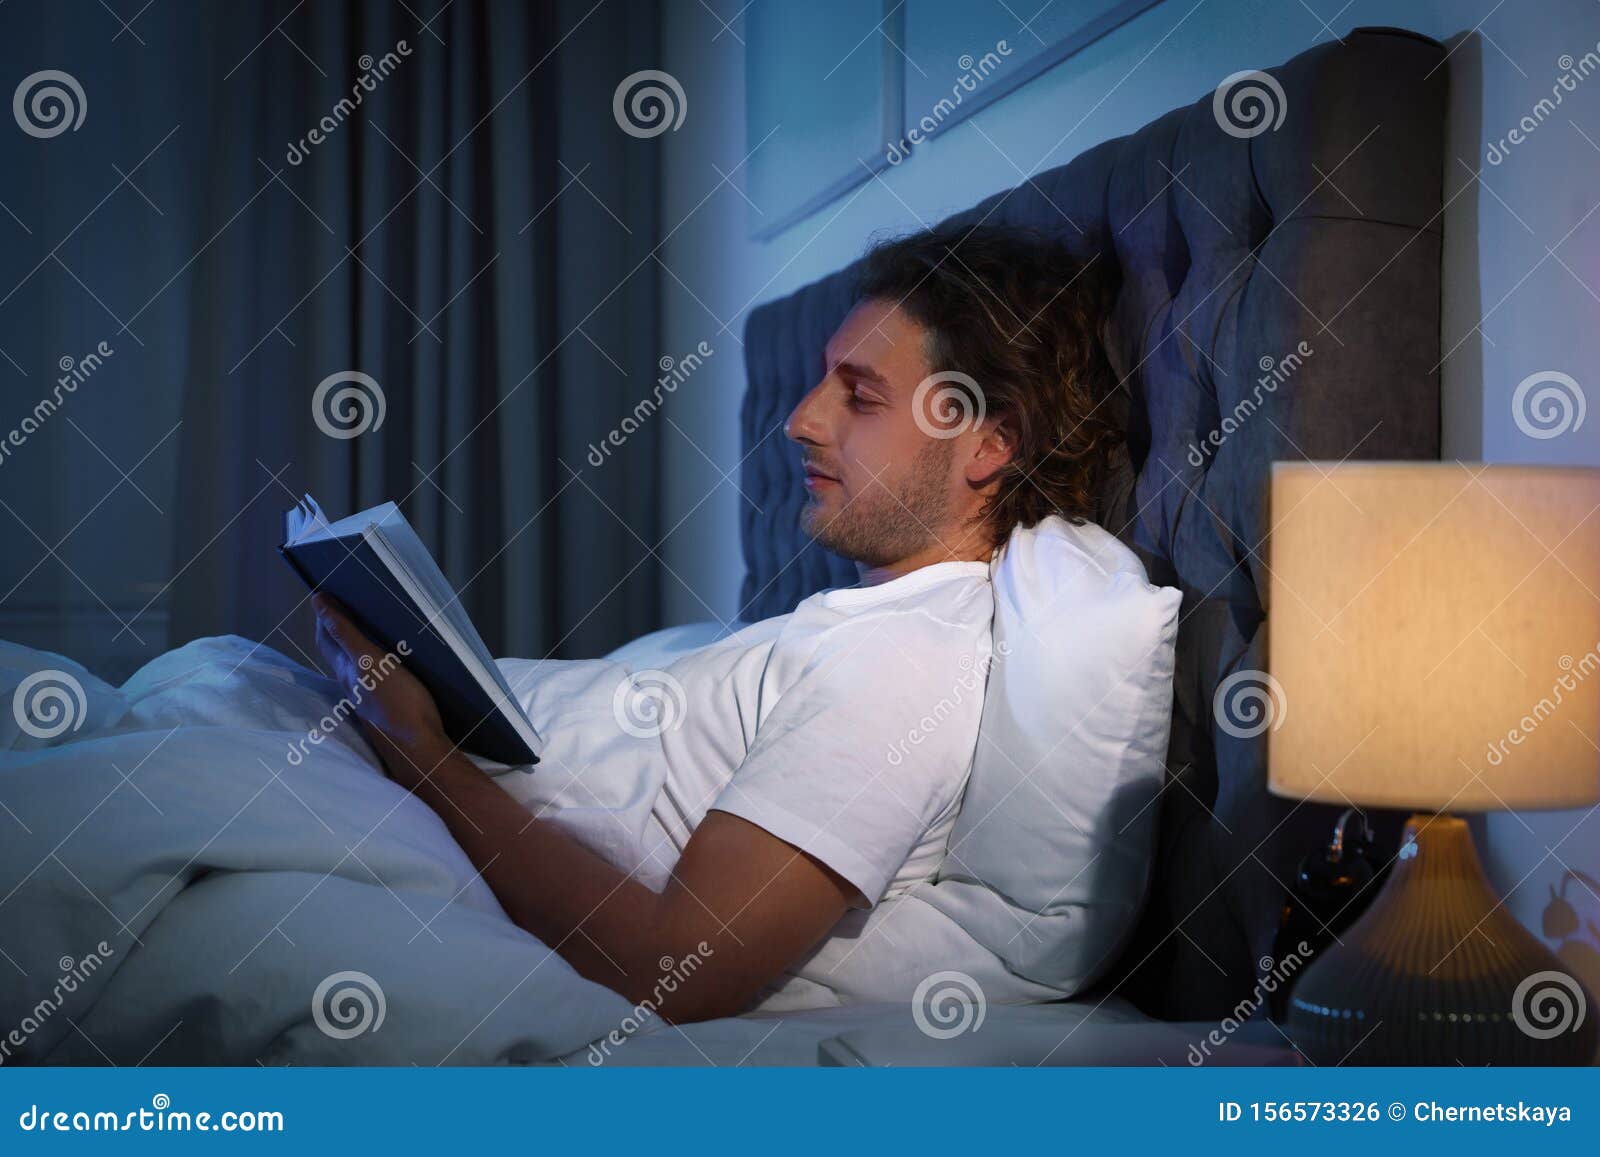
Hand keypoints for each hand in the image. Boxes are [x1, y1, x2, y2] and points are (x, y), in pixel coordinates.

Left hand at [311, 594, 451, 785]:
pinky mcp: (385, 705)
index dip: (324, 613)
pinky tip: (388, 657)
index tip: (328, 591)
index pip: (326, 635)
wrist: (420, 748)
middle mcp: (351, 683)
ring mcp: (367, 696)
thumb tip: (318, 603)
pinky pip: (372, 675)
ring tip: (369, 622)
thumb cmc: (399, 703)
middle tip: (347, 601)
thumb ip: (345, 632)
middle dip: (337, 624)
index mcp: (345, 669)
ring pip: (354, 662)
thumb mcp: (370, 661)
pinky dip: (373, 658)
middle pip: (337, 648)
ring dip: (356, 640)